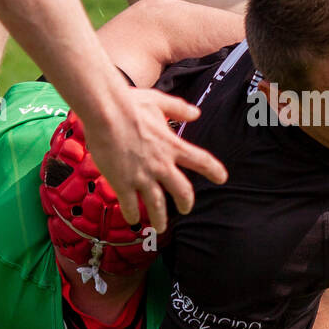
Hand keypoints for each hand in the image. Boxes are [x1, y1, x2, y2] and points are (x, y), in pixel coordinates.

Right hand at [85, 87, 227, 233]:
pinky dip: (132, 214)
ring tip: (160, 227)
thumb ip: (178, 109)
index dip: (214, 171)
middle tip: (186, 210)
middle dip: (186, 203)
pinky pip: (130, 205)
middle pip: (183, 192)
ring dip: (160, 219)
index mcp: (173, 146)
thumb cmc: (129, 103)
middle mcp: (162, 165)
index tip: (222, 178)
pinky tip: (132, 219)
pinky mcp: (122, 182)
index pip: (202, 161)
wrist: (105, 112)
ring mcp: (142, 176)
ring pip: (157, 206)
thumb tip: (196, 113)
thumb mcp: (159, 101)